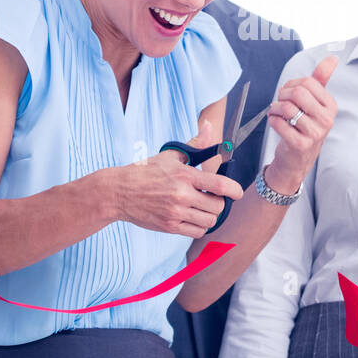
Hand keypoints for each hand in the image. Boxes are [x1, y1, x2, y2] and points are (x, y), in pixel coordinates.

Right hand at [115, 119, 242, 237]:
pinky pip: (196, 232)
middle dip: (219, 202)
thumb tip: (209, 125)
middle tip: (212, 197)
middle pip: (217, 206)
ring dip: (210, 215)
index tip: (237, 192)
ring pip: (209, 221)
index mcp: (184, 175)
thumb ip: (195, 143)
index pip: (219, 185)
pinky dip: (199, 226)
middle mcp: (181, 195)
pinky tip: (193, 216)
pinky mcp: (169, 226)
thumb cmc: (146, 171)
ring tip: (201, 206)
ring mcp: (175, 213)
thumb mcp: (171, 154)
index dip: (234, 190)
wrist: (119, 192)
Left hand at [264, 55, 338, 194]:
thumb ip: (321, 79)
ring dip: (274, 109)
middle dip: (282, 95)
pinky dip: (272, 121)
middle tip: (280, 103)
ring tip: (277, 114)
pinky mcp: (300, 145)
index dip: (292, 84)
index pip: (308, 82)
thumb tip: (333, 58)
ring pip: (287, 108)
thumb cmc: (304, 127)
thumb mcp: (315, 103)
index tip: (289, 93)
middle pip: (297, 93)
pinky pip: (279, 123)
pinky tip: (276, 124)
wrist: (298, 159)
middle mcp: (326, 120)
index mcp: (331, 106)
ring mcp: (315, 134)